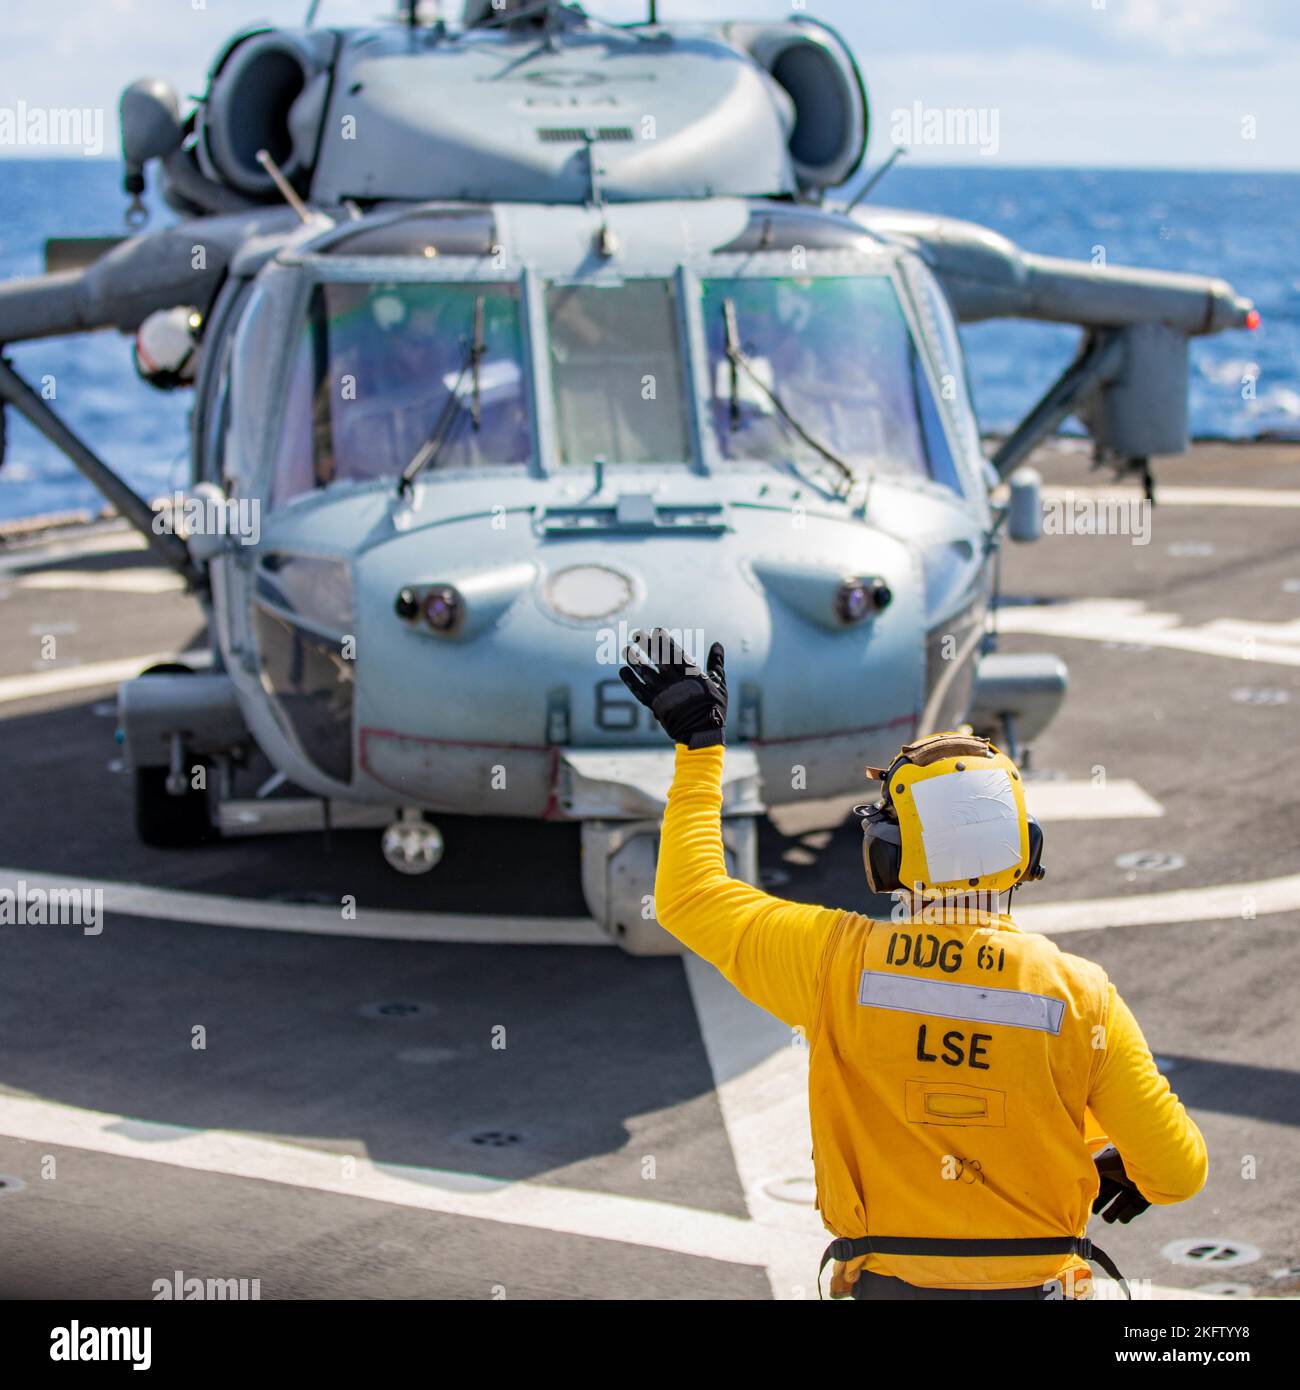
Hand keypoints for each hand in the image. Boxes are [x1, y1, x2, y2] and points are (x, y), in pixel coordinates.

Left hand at [619, 628, 726, 748]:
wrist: (702, 734)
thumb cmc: (713, 708)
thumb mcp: (719, 683)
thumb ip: (716, 663)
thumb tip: (717, 644)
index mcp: (691, 674)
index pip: (675, 652)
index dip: (665, 640)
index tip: (657, 630)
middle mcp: (675, 680)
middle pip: (657, 658)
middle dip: (647, 645)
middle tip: (637, 634)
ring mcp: (663, 693)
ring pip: (645, 672)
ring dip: (635, 660)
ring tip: (626, 650)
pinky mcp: (655, 705)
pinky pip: (639, 690)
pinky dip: (630, 680)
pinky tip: (623, 671)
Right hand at [1091, 1146, 1151, 1223]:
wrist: (1152, 1163)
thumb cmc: (1124, 1160)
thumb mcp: (1103, 1164)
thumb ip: (1091, 1173)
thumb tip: (1078, 1184)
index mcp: (1111, 1166)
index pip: (1099, 1181)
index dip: (1093, 1192)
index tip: (1086, 1202)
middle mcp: (1122, 1176)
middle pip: (1109, 1193)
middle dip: (1101, 1203)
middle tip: (1094, 1213)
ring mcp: (1134, 1187)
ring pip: (1122, 1202)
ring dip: (1114, 1211)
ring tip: (1108, 1219)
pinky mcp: (1146, 1196)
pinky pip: (1135, 1207)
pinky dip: (1128, 1213)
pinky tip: (1121, 1218)